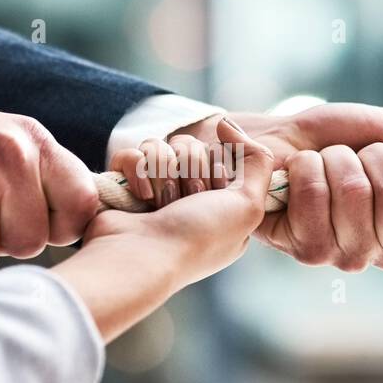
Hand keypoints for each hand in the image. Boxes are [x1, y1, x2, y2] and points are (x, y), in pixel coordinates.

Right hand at [55, 119, 273, 339]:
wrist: (142, 258)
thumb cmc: (198, 238)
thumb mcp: (248, 206)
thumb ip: (258, 163)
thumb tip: (226, 124)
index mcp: (217, 203)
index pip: (219, 154)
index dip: (218, 168)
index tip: (215, 194)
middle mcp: (185, 197)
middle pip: (190, 147)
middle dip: (190, 170)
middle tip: (186, 201)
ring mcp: (153, 192)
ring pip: (160, 146)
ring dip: (162, 171)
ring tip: (159, 202)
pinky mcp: (124, 188)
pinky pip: (131, 154)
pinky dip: (136, 170)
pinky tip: (140, 195)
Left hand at [180, 103, 382, 271]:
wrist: (278, 139)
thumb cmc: (340, 139)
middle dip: (378, 159)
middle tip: (361, 155)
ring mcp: (352, 255)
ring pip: (358, 198)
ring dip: (338, 162)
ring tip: (327, 163)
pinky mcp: (311, 252)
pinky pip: (318, 202)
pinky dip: (307, 172)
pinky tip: (299, 176)